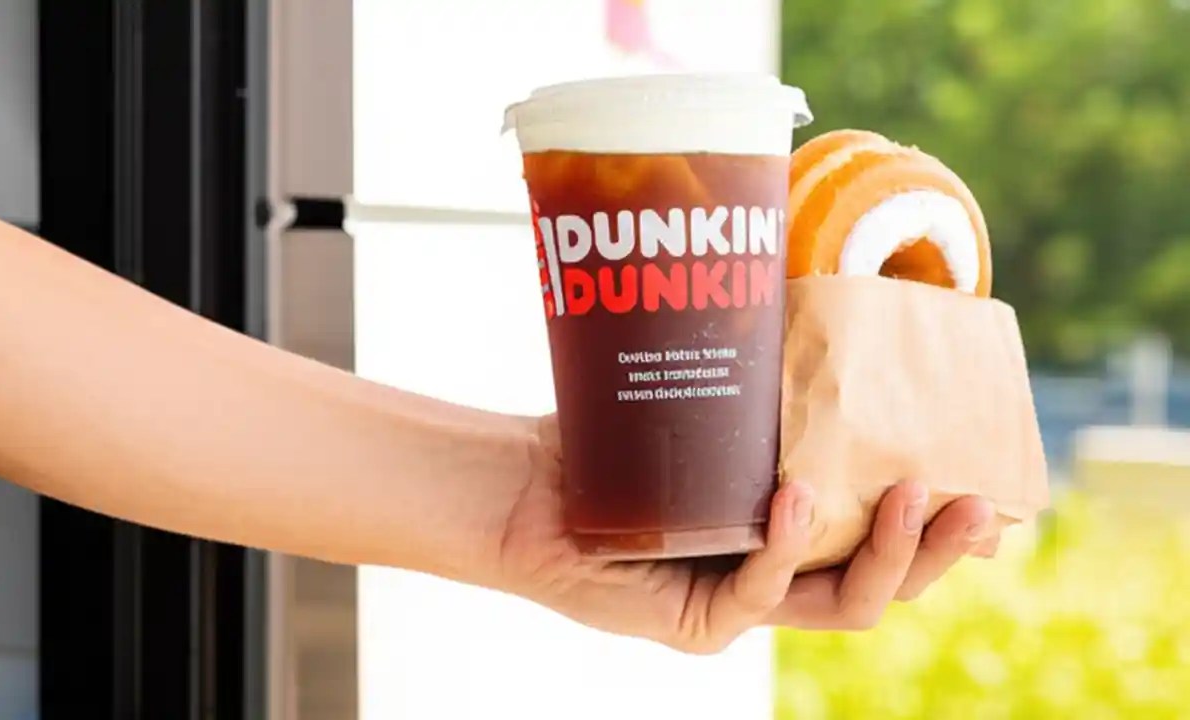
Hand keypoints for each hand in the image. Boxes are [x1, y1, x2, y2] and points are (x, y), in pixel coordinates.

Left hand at [489, 415, 997, 653]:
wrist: (528, 477)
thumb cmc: (617, 435)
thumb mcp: (714, 401)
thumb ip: (772, 378)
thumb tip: (830, 281)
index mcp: (796, 534)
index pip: (886, 540)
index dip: (945, 526)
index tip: (993, 483)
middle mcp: (777, 576)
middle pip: (883, 582)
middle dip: (939, 548)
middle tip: (976, 501)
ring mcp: (739, 606)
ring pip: (842, 603)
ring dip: (888, 555)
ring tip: (912, 494)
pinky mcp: (695, 622)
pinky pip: (755, 594)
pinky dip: (784, 549)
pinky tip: (796, 502)